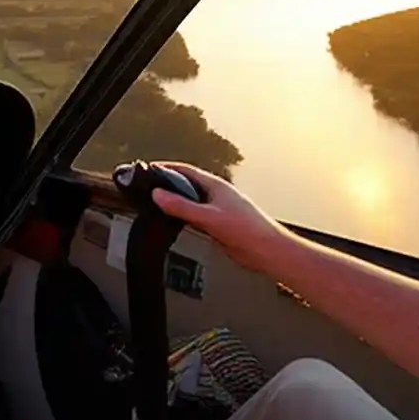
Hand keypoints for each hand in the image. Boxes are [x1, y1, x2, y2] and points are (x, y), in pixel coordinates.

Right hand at [150, 162, 293, 273]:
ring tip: (157, 203)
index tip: (150, 169)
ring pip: (190, 201)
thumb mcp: (209, 217)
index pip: (186, 170)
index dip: (166, 168)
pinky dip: (182, 217)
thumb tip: (158, 195)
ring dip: (175, 201)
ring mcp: (217, 210)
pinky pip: (195, 217)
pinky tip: (175, 223)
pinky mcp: (218, 225)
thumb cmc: (250, 230)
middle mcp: (216, 196)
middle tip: (149, 185)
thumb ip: (182, 206)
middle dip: (168, 183)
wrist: (268, 251)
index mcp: (216, 186)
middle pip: (187, 184)